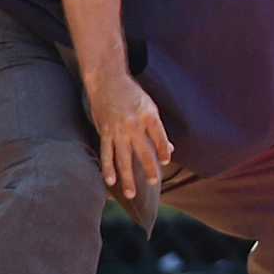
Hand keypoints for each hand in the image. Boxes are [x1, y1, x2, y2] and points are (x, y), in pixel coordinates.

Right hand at [84, 67, 172, 200]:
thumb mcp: (150, 107)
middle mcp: (133, 124)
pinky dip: (107, 168)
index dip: (163, 149)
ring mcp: (117, 130)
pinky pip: (106, 154)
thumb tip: (170, 149)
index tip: (166, 161)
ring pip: (123, 158)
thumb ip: (158, 130)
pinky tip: (110, 181)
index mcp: (148, 114)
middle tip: (154, 183)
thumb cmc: (131, 94)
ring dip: (127, 177)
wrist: (107, 81)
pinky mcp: (104, 132)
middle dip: (149, 168)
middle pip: (143, 151)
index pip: (160, 136)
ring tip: (131, 193)